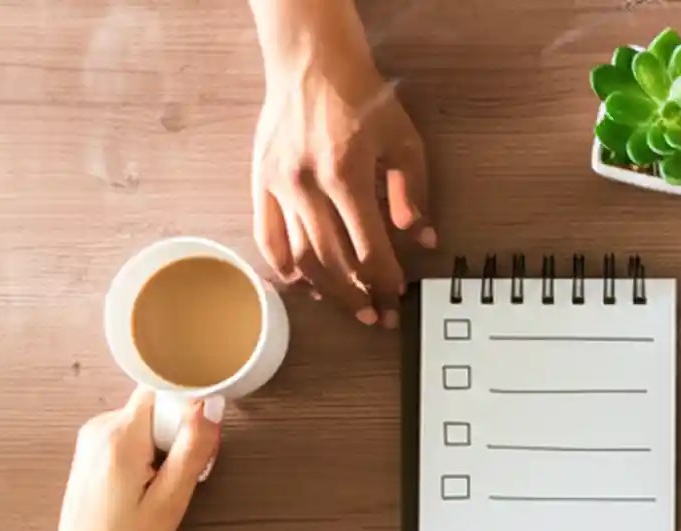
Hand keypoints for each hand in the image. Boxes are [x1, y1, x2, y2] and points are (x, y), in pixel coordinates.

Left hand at [46, 388, 222, 530]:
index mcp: (120, 437)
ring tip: (165, 482)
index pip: (162, 388)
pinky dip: (148, 449)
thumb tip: (209, 406)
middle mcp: (100, 428)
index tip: (200, 436)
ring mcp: (92, 438)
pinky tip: (148, 482)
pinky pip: (132, 431)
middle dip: (180, 429)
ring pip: (146, 419)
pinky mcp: (91, 449)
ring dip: (165, 441)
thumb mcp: (171, 500)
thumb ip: (192, 448)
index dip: (189, 405)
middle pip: (156, 404)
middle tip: (187, 470)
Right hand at [250, 1, 433, 328]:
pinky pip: (267, 238)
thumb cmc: (364, 99)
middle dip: (357, 295)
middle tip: (375, 316)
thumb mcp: (404, 139)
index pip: (367, 246)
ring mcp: (278, 186)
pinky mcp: (259, 183)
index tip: (397, 296)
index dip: (384, 279)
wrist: (311, 64)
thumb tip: (421, 239)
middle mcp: (306, 185)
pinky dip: (284, 268)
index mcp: (345, 174)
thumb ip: (413, 192)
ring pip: (298, 257)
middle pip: (331, 260)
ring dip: (324, 290)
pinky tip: (303, 285)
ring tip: (347, 306)